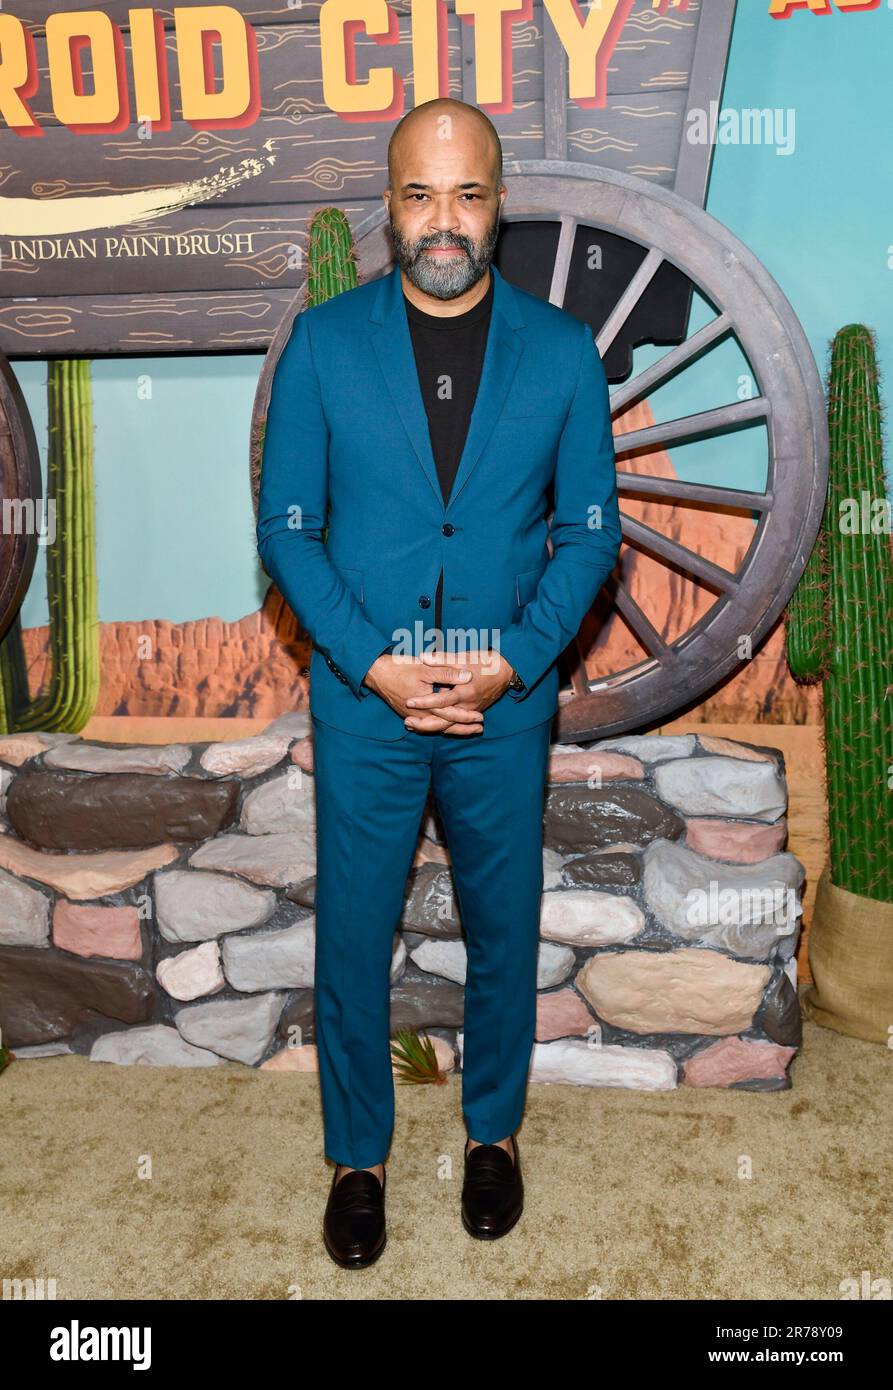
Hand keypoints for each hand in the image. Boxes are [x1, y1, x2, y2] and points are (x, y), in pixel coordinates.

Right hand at [362, 651, 484, 735]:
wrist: (376, 673)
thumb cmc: (400, 668)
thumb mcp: (426, 667)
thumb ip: (448, 672)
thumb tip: (468, 675)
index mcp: (426, 705)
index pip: (450, 714)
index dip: (466, 716)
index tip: (480, 717)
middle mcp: (419, 715)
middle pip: (445, 726)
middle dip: (462, 728)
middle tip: (479, 728)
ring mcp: (413, 716)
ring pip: (436, 727)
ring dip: (452, 728)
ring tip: (466, 730)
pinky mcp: (408, 713)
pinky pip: (426, 724)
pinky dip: (438, 726)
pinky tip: (445, 726)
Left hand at [402, 648, 514, 733]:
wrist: (506, 671)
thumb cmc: (484, 662)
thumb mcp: (463, 658)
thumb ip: (442, 659)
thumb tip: (423, 657)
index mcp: (464, 692)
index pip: (441, 700)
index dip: (424, 701)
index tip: (409, 701)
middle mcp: (467, 706)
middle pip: (444, 721)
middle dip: (425, 723)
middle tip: (408, 722)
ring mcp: (471, 712)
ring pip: (450, 725)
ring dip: (432, 727)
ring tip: (414, 726)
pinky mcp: (473, 712)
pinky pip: (456, 723)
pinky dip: (443, 726)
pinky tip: (429, 725)